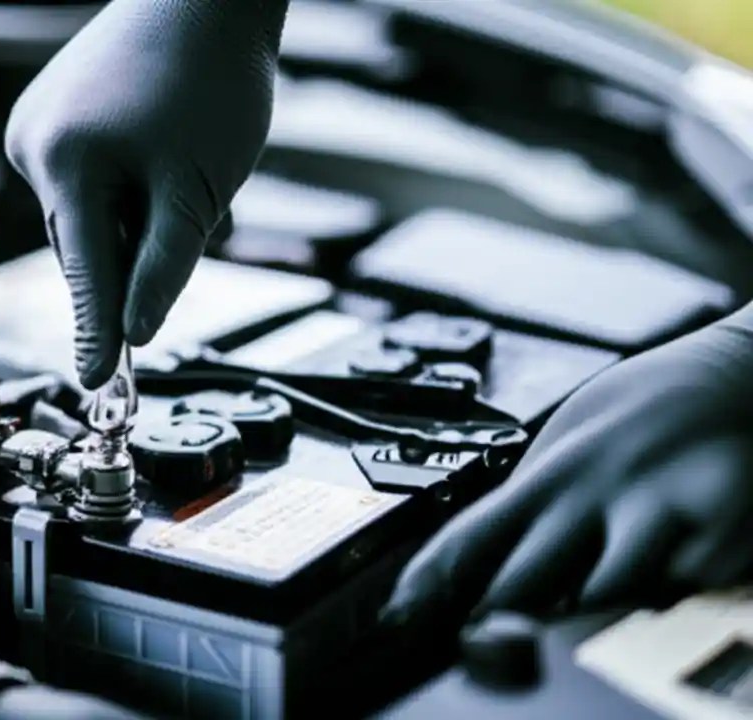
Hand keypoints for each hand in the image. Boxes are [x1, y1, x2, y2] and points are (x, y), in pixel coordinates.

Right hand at [5, 0, 288, 387]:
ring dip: (134, 216)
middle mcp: (35, 143)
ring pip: (87, 213)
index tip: (97, 381)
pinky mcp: (49, 113)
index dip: (97, 332)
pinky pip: (85, 179)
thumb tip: (134, 332)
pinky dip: (123, 187)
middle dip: (136, 248)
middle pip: (86, 243)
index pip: (84, 273)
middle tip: (193, 212)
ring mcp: (37, 124)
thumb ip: (164, 267)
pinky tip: (159, 155)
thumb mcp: (197, 189)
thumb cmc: (211, 80)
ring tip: (182, 168)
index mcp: (66, 162)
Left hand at [383, 313, 752, 624]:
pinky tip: (675, 547)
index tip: (403, 612)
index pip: (474, 532)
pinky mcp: (719, 535)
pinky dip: (667, 584)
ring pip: (600, 595)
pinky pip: (675, 590)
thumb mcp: (576, 435)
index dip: (431, 580)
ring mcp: (659, 513)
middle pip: (524, 580)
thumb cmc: (653, 404)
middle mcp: (598, 489)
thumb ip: (535, 494)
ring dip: (591, 599)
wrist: (743, 371)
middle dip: (503, 611)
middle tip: (496, 624)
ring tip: (605, 566)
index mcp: (555, 465)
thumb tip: (479, 553)